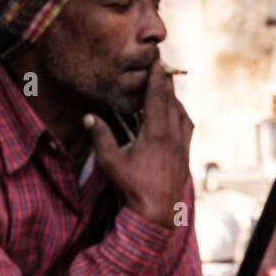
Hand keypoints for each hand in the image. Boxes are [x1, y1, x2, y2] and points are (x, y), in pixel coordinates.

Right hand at [84, 60, 193, 228]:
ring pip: (183, 114)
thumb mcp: (110, 162)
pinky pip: (187, 127)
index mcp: (156, 133)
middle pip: (173, 102)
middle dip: (167, 84)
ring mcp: (182, 147)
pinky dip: (181, 115)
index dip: (158, 78)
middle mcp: (174, 136)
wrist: (156, 213)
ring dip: (175, 100)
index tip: (159, 61)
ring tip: (167, 91)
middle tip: (164, 69)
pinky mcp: (185, 157)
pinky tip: (176, 117)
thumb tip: (89, 117)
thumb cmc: (131, 187)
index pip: (158, 98)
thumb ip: (101, 137)